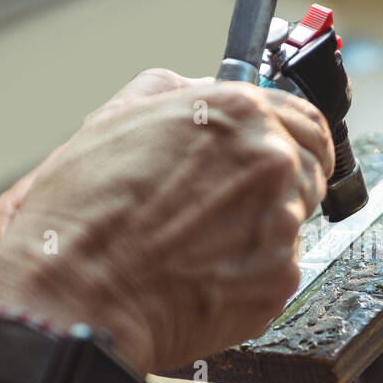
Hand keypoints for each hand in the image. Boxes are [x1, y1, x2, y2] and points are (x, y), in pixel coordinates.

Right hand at [0, 69, 333, 371]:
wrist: (74, 296)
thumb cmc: (81, 218)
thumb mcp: (113, 121)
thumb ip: (171, 93)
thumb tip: (198, 87)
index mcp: (235, 113)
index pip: (304, 120)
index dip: (295, 140)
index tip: (285, 157)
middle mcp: (269, 160)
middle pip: (308, 169)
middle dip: (280, 186)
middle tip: (233, 210)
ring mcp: (281, 220)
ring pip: (294, 221)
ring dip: (262, 230)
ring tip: (204, 245)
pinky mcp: (280, 277)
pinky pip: (280, 269)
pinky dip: (250, 273)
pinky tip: (205, 275)